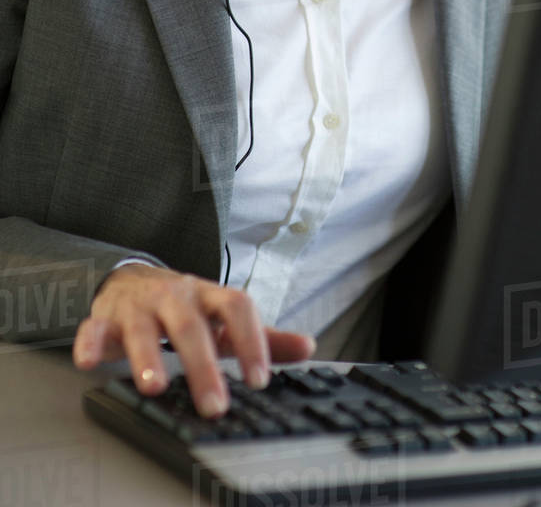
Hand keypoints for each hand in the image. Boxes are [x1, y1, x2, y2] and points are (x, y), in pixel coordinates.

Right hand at [72, 263, 314, 416]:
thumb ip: (262, 335)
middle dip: (202, 366)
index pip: (236, 307)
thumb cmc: (185, 305)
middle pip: (190, 327)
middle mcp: (175, 297)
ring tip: (155, 387)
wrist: (132, 278)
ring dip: (147, 357)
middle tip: (214, 404)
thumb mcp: (223, 316)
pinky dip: (90, 343)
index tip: (259, 378)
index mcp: (208, 295)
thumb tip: (308, 346)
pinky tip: (90, 361)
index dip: (250, 340)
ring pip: (142, 328)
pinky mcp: (106, 317)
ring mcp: (139, 306)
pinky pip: (95, 328)